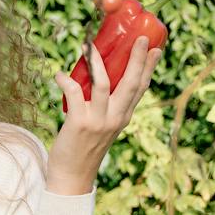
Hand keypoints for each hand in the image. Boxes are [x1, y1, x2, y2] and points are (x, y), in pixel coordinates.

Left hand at [45, 36, 160, 194]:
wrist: (72, 177)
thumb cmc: (84, 147)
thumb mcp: (104, 125)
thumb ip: (105, 105)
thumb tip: (97, 75)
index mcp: (123, 116)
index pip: (141, 88)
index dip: (148, 67)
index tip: (155, 48)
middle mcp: (115, 118)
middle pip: (130, 83)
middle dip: (137, 59)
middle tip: (139, 37)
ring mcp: (98, 121)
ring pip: (103, 84)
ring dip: (96, 61)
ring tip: (88, 43)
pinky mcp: (79, 123)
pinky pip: (74, 94)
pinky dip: (65, 81)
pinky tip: (58, 75)